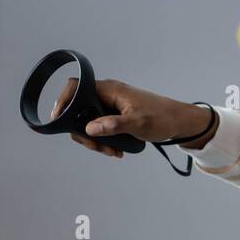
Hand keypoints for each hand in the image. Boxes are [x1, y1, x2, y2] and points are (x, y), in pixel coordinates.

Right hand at [49, 78, 218, 158]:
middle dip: (84, 132)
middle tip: (98, 148)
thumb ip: (113, 125)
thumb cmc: (162, 118)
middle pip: (79, 110)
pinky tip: (116, 150)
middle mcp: (108, 95)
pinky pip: (101, 127)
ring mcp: (111, 106)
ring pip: (90, 122)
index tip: (59, 119)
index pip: (76, 87)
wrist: (180, 123)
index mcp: (110, 89)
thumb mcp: (138, 124)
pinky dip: (105, 140)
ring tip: (111, 152)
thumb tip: (89, 128)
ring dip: (96, 139)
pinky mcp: (116, 116)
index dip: (63, 101)